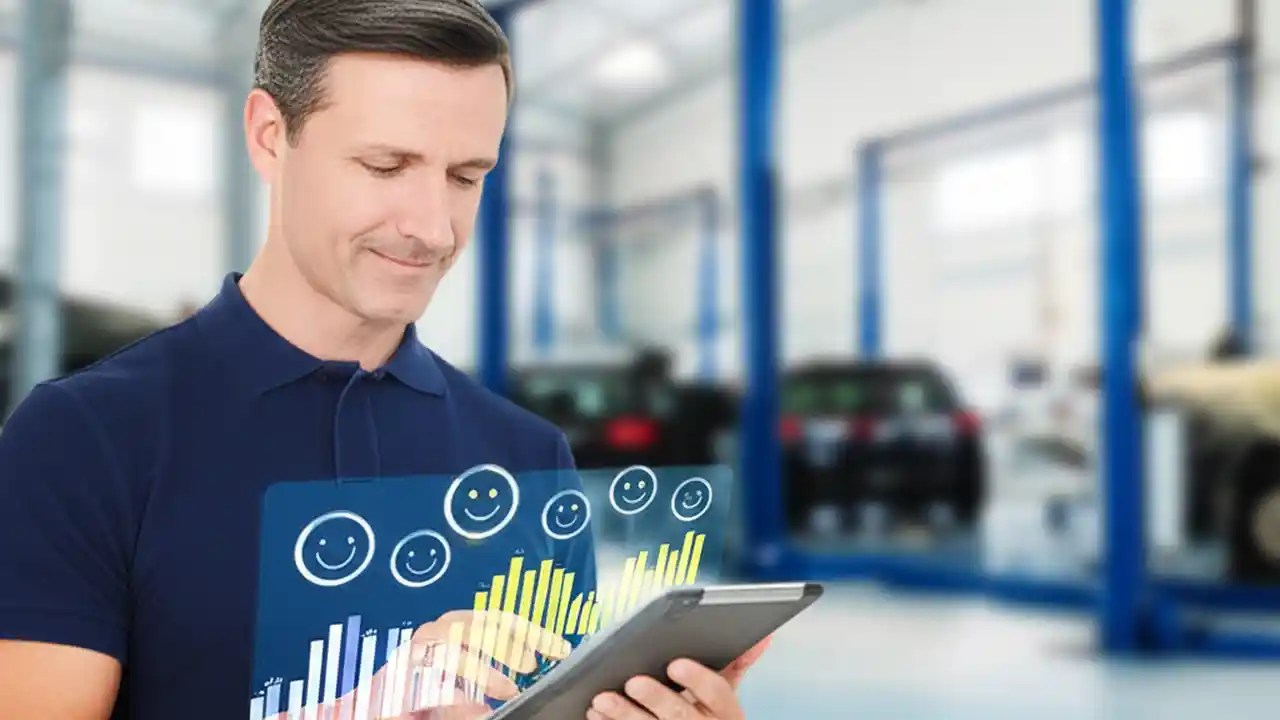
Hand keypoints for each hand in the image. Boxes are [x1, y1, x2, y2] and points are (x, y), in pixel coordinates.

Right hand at [269, 610, 571, 719]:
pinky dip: (456, 694)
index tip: (560, 650)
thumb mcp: (469, 682)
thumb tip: (531, 680)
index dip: (533, 632)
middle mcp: (438, 629)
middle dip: (510, 645)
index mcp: (459, 625)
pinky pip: (433, 679)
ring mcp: (418, 648)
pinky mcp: (401, 672)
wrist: (374, 706)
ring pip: (456, 647)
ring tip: (508, 691)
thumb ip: (495, 673)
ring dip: (486, 670)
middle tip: (532, 667)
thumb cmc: (426, 694)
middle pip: (481, 624)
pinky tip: (475, 707)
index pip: (502, 619)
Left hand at [586, 636, 770, 719]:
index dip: (698, 679)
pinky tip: (596, 717)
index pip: (719, 694)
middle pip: (682, 717)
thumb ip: (735, 667)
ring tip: (602, 700)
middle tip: (633, 681)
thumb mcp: (724, 700)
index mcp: (728, 715)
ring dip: (625, 717)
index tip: (675, 664)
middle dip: (656, 698)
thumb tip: (762, 637)